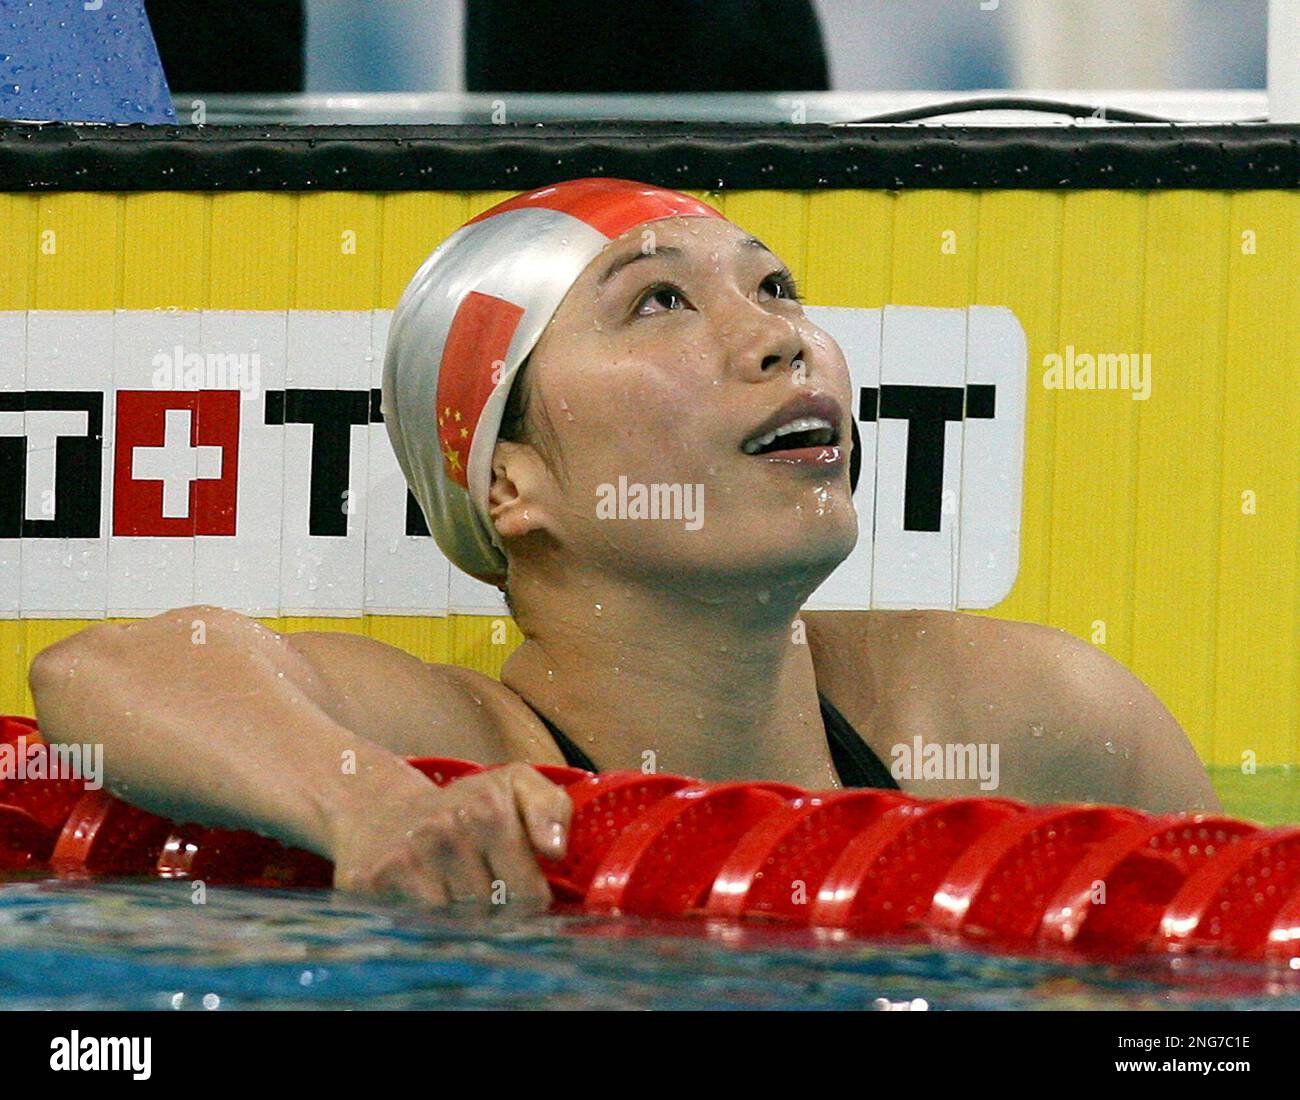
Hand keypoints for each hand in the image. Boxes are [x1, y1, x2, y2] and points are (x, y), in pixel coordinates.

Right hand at [331, 762, 571, 908]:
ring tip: (454, 897)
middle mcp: (446, 831)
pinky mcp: (371, 882)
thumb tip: (554, 850)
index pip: (528, 893)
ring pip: (457, 925)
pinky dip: (425, 927)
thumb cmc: (461, 806)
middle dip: (495, 914)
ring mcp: (407, 858)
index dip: (528, 902)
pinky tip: (423, 905)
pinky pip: (417, 928)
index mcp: (488, 810)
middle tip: (483, 894)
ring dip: (461, 923)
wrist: (378, 808)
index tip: (517, 892)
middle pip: (493, 913)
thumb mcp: (515, 786)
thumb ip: (551, 807)